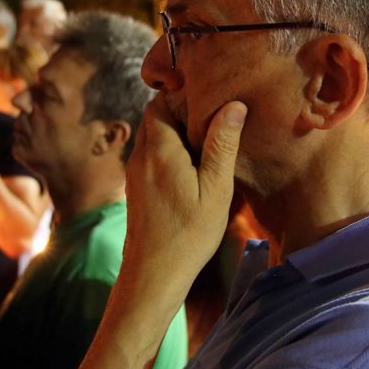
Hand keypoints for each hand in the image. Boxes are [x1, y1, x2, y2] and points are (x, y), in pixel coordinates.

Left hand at [121, 94, 245, 292]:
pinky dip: (168, 151)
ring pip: (151, 137)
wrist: (153, 274)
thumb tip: (233, 106)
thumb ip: (222, 146)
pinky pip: (150, 156)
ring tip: (206, 138)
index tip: (210, 94)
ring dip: (174, 132)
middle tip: (213, 114)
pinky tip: (192, 165)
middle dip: (180, 110)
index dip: (182, 94)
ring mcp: (135, 173)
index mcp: (159, 150)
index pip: (160, 102)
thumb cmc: (188, 235)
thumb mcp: (215, 190)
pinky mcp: (137, 189)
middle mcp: (140, 156)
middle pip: (154, 117)